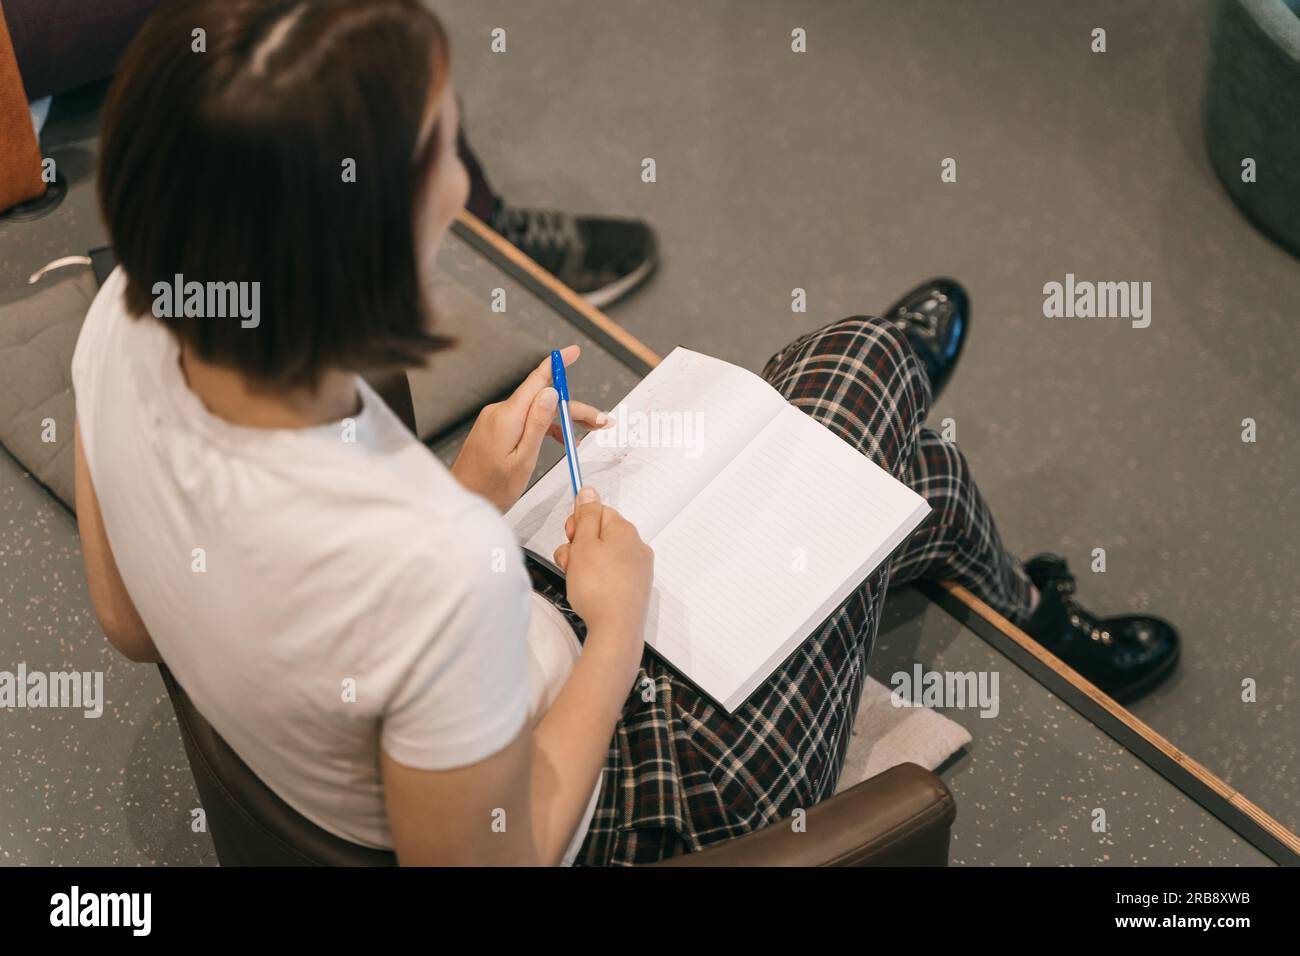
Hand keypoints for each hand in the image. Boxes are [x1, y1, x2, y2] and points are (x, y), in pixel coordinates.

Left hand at [451, 345, 608, 511]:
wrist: (464, 501)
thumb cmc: (492, 489)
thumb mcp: (523, 459)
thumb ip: (537, 424)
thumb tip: (551, 392)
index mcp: (508, 417)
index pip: (537, 381)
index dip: (557, 364)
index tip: (573, 351)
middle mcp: (500, 412)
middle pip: (543, 399)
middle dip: (573, 407)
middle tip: (601, 421)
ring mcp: (496, 420)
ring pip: (536, 410)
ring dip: (562, 419)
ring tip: (588, 432)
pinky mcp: (495, 429)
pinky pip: (525, 420)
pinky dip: (545, 427)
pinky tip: (562, 439)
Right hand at [554, 487, 652, 665]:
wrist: (615, 630)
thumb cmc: (598, 588)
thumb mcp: (584, 544)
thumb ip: (585, 515)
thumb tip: (589, 491)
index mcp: (625, 530)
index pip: (598, 511)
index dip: (578, 523)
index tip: (570, 536)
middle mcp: (636, 546)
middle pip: (599, 534)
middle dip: (579, 546)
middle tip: (571, 563)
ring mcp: (638, 569)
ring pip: (603, 556)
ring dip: (585, 564)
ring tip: (577, 581)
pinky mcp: (635, 588)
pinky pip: (611, 574)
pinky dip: (597, 580)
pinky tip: (589, 592)